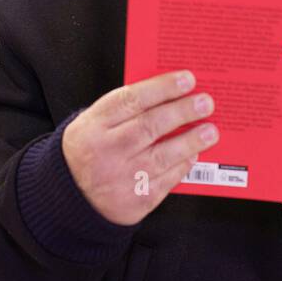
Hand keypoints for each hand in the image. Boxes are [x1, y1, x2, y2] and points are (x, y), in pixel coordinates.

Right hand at [63, 70, 218, 225]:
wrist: (71, 198)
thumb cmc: (89, 151)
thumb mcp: (93, 123)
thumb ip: (123, 109)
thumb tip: (168, 93)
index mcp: (94, 126)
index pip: (132, 100)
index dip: (163, 88)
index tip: (187, 80)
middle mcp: (107, 151)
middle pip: (150, 125)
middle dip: (182, 111)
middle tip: (205, 103)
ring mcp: (122, 178)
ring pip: (163, 155)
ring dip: (191, 140)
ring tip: (210, 130)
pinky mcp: (136, 200)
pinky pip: (167, 180)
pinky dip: (183, 165)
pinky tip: (193, 154)